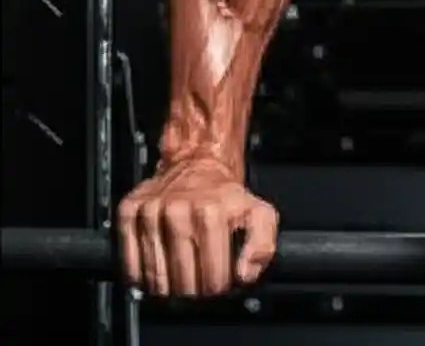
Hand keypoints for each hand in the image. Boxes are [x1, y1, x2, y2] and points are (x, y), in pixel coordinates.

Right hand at [118, 158, 277, 297]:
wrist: (197, 165)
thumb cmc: (227, 196)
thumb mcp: (260, 214)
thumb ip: (262, 245)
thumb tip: (244, 274)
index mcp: (210, 211)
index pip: (213, 273)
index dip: (218, 288)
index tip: (219, 287)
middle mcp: (177, 209)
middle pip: (183, 278)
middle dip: (194, 292)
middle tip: (199, 290)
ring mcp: (150, 210)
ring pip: (156, 273)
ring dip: (168, 289)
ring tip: (179, 287)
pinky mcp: (129, 211)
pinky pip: (129, 259)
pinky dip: (140, 275)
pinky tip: (153, 278)